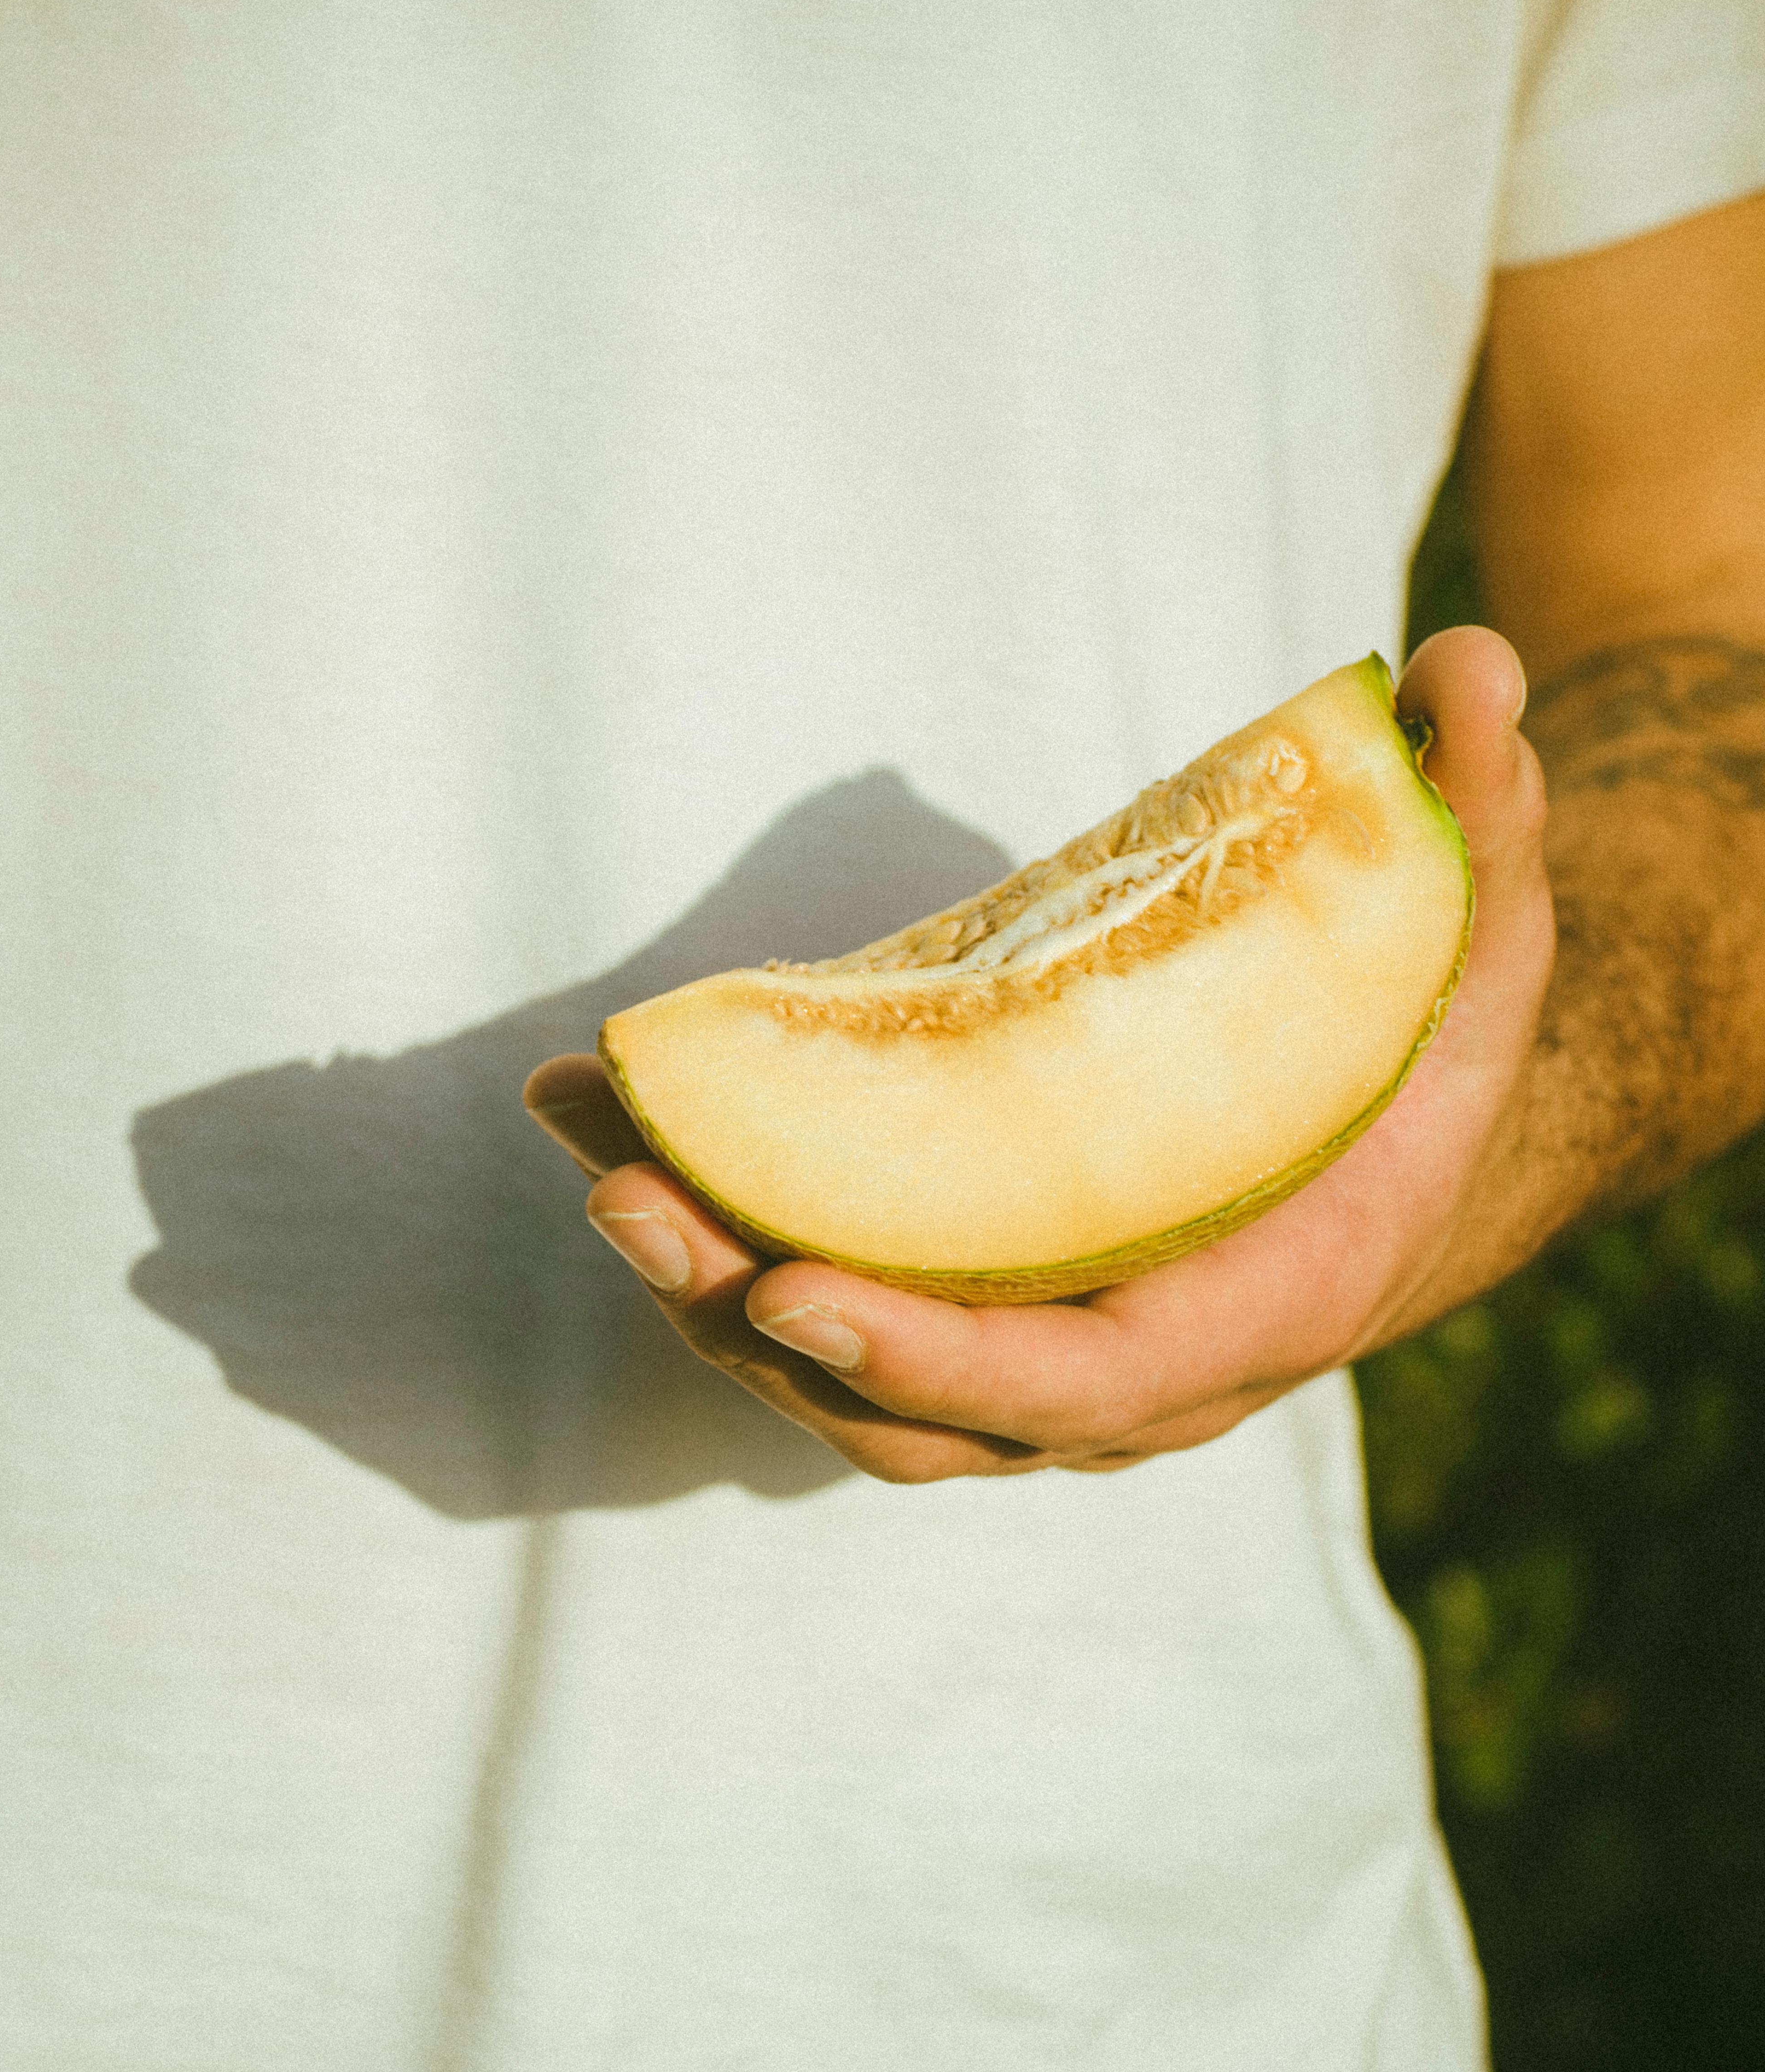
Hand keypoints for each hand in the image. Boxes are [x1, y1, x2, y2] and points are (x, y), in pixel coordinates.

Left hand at [528, 628, 1553, 1479]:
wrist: (1400, 1154)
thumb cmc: (1425, 1050)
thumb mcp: (1473, 940)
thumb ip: (1477, 820)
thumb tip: (1466, 663)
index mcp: (1248, 1315)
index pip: (1069, 1384)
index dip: (929, 1354)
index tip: (789, 1294)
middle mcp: (1127, 1384)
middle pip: (911, 1407)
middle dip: (760, 1315)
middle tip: (625, 1200)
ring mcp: (1035, 1368)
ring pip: (842, 1381)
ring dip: (707, 1283)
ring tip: (595, 1155)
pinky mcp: (972, 1318)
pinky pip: (831, 1310)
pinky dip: (729, 1231)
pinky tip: (633, 1128)